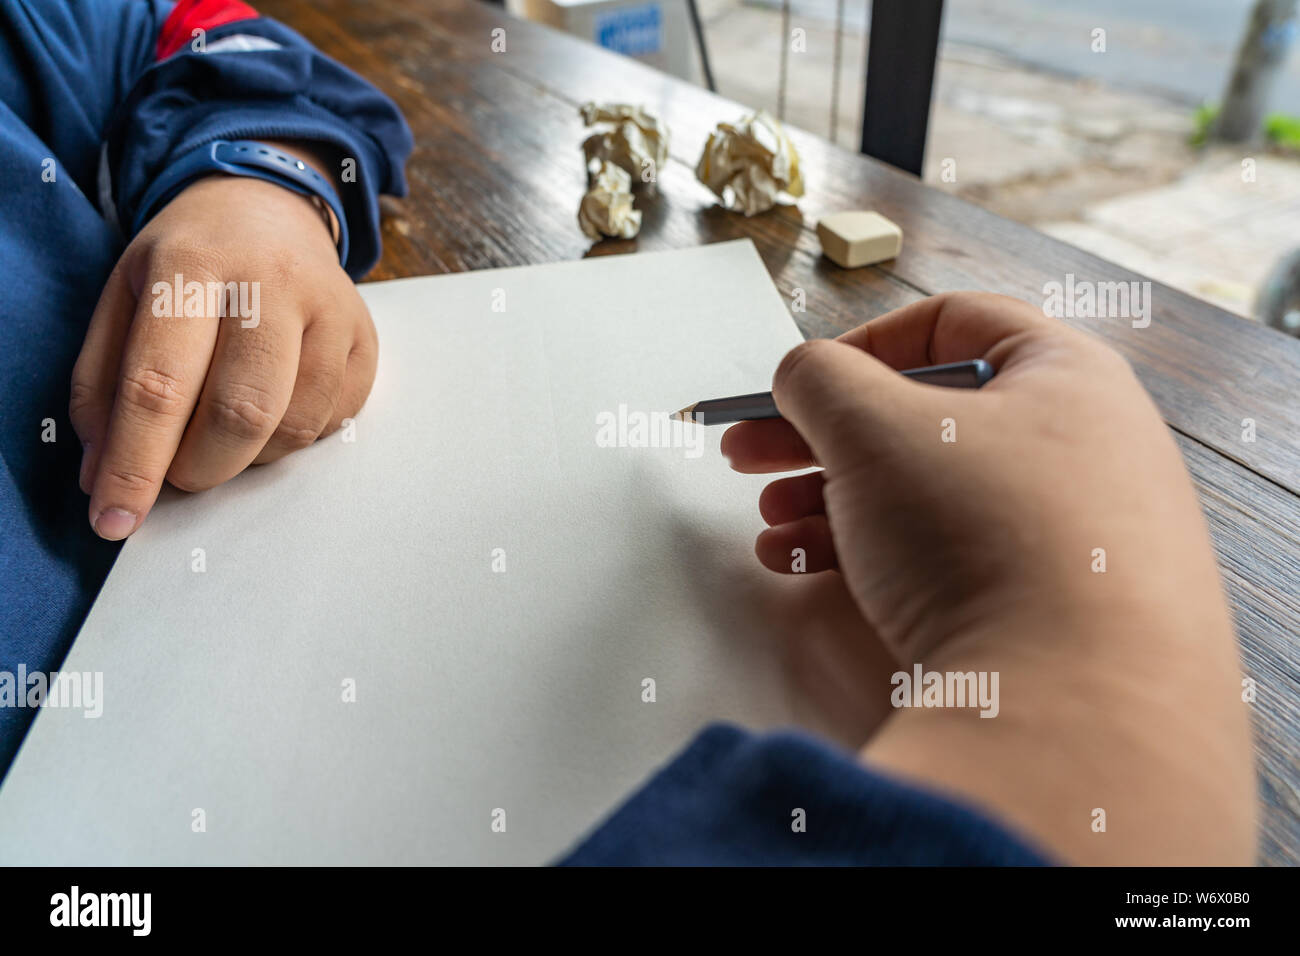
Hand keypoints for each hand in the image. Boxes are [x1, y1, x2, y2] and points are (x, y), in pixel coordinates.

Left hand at [70, 153, 376, 539]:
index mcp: (192, 265)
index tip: (115, 520)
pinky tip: (271, 408)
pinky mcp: (366, 337)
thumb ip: (102, 385)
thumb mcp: (121, 299)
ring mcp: (329, 309)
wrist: (267, 207)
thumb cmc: (188, 263)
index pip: (158, 385)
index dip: (135, 465)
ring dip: (250, 457)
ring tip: (225, 433)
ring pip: (294, 426)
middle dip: (201, 468)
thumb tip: (102, 473)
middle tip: (180, 473)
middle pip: (241, 412)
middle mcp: (270, 281)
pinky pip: (332, 422)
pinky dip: (292, 438)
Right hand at [723, 293, 1253, 863]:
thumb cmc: (987, 537)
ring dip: (833, 500)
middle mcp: (1084, 448)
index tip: (804, 383)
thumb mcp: (874, 427)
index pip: (952, 321)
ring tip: (769, 523)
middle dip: (821, 435)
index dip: (861, 343)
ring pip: (929, 495)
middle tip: (748, 453)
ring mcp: (1074, 537)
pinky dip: (873, 554)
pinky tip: (806, 567)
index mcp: (1065, 375)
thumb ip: (819, 379)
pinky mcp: (1051, 611)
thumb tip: (802, 376)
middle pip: (926, 418)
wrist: (1077, 709)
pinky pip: (950, 560)